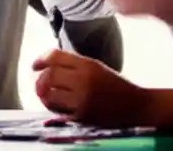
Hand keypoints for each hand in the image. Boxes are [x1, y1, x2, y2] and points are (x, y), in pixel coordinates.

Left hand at [33, 50, 151, 127]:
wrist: (137, 106)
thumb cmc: (115, 86)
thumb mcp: (97, 68)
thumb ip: (74, 64)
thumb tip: (47, 63)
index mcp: (88, 64)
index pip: (56, 57)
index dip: (41, 59)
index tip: (35, 65)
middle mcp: (84, 80)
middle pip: (50, 75)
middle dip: (40, 79)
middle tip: (39, 83)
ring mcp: (83, 99)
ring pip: (49, 94)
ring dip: (43, 94)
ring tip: (43, 94)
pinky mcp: (82, 115)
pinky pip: (58, 110)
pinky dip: (52, 107)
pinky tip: (53, 104)